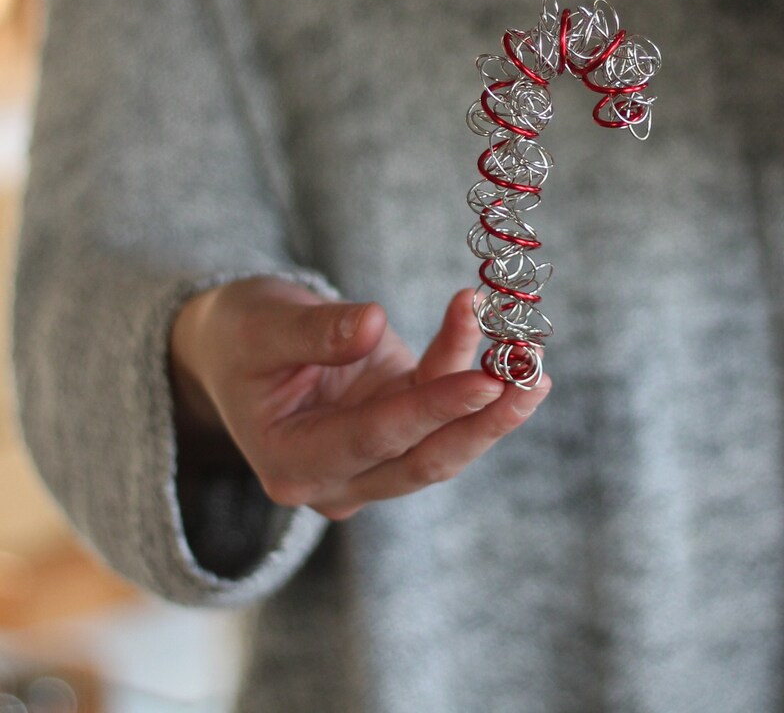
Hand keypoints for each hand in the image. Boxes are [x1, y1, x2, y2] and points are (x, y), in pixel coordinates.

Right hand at [168, 277, 549, 520]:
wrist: (232, 343)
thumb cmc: (238, 335)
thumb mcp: (261, 326)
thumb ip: (314, 331)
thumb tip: (373, 323)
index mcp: (294, 462)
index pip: (376, 438)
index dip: (433, 410)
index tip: (485, 381)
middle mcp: (337, 476)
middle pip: (423, 459)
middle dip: (483, 424)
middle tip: (533, 384)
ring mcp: (370, 456)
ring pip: (443, 442)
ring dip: (492, 406)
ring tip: (536, 366)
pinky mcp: (394, 423)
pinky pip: (439, 397)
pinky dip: (465, 364)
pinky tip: (490, 329)